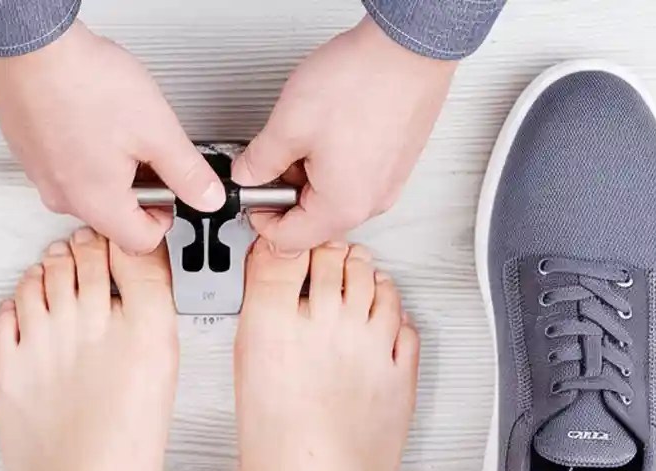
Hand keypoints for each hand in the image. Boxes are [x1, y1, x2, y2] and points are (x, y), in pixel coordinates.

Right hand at [0, 22, 224, 252]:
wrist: (34, 47)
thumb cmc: (84, 82)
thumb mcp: (156, 129)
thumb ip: (188, 172)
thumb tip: (208, 197)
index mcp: (97, 202)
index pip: (140, 242)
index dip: (165, 218)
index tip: (171, 190)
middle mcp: (63, 198)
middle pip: (113, 216)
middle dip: (137, 188)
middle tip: (145, 148)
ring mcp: (40, 176)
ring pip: (88, 190)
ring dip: (110, 168)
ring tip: (116, 125)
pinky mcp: (28, 154)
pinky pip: (64, 167)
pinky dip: (82, 150)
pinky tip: (90, 117)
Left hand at [232, 18, 456, 251]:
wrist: (408, 46)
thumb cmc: (362, 80)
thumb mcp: (288, 125)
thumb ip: (258, 161)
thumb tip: (247, 175)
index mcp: (343, 206)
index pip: (288, 240)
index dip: (260, 217)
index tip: (252, 190)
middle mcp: (371, 203)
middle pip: (312, 220)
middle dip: (286, 192)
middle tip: (276, 155)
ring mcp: (388, 183)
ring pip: (333, 197)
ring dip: (309, 174)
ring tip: (307, 134)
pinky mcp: (396, 164)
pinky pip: (355, 178)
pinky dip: (333, 162)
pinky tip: (330, 130)